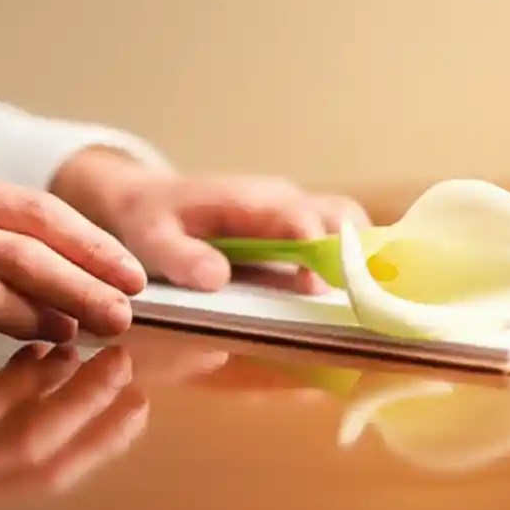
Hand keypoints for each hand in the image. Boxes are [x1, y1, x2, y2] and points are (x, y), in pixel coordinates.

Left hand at [53, 149, 369, 292]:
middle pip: (341, 217)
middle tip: (359, 301)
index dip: (317, 249)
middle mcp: (282, 202)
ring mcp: (293, 215)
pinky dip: (347, 267)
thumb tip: (216, 278)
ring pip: (346, 227)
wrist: (149, 202)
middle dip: (356, 254)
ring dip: (358, 262)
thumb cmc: (151, 219)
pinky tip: (344, 306)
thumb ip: (180, 256)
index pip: (297, 218)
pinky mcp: (294, 233)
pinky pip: (334, 242)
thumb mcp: (151, 237)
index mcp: (250, 200)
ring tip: (360, 309)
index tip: (321, 286)